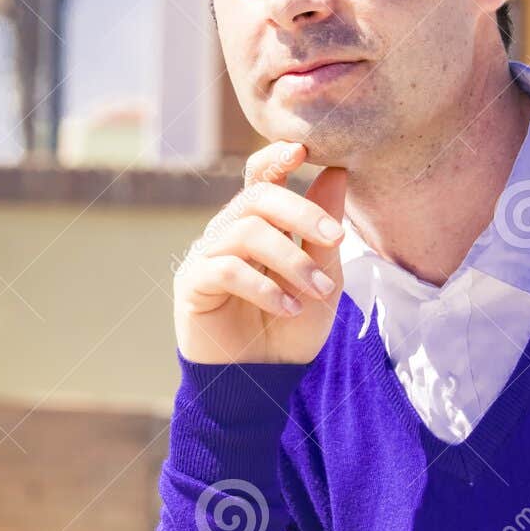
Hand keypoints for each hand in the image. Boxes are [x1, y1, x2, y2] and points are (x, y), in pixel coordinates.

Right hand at [173, 141, 346, 365]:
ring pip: (247, 231)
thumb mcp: (323, 279)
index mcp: (259, 225)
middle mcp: (229, 232)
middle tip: (335, 238)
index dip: (276, 158)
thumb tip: (337, 172)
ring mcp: (207, 255)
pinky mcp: (192, 283)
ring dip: (291, 260)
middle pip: (257, 196)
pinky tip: (287, 308)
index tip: (303, 150)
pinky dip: (263, 286)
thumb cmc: (292, 329)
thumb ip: (324, 232)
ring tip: (316, 291)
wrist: (266, 381)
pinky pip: (226, 269)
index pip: (260, 176)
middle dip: (301, 212)